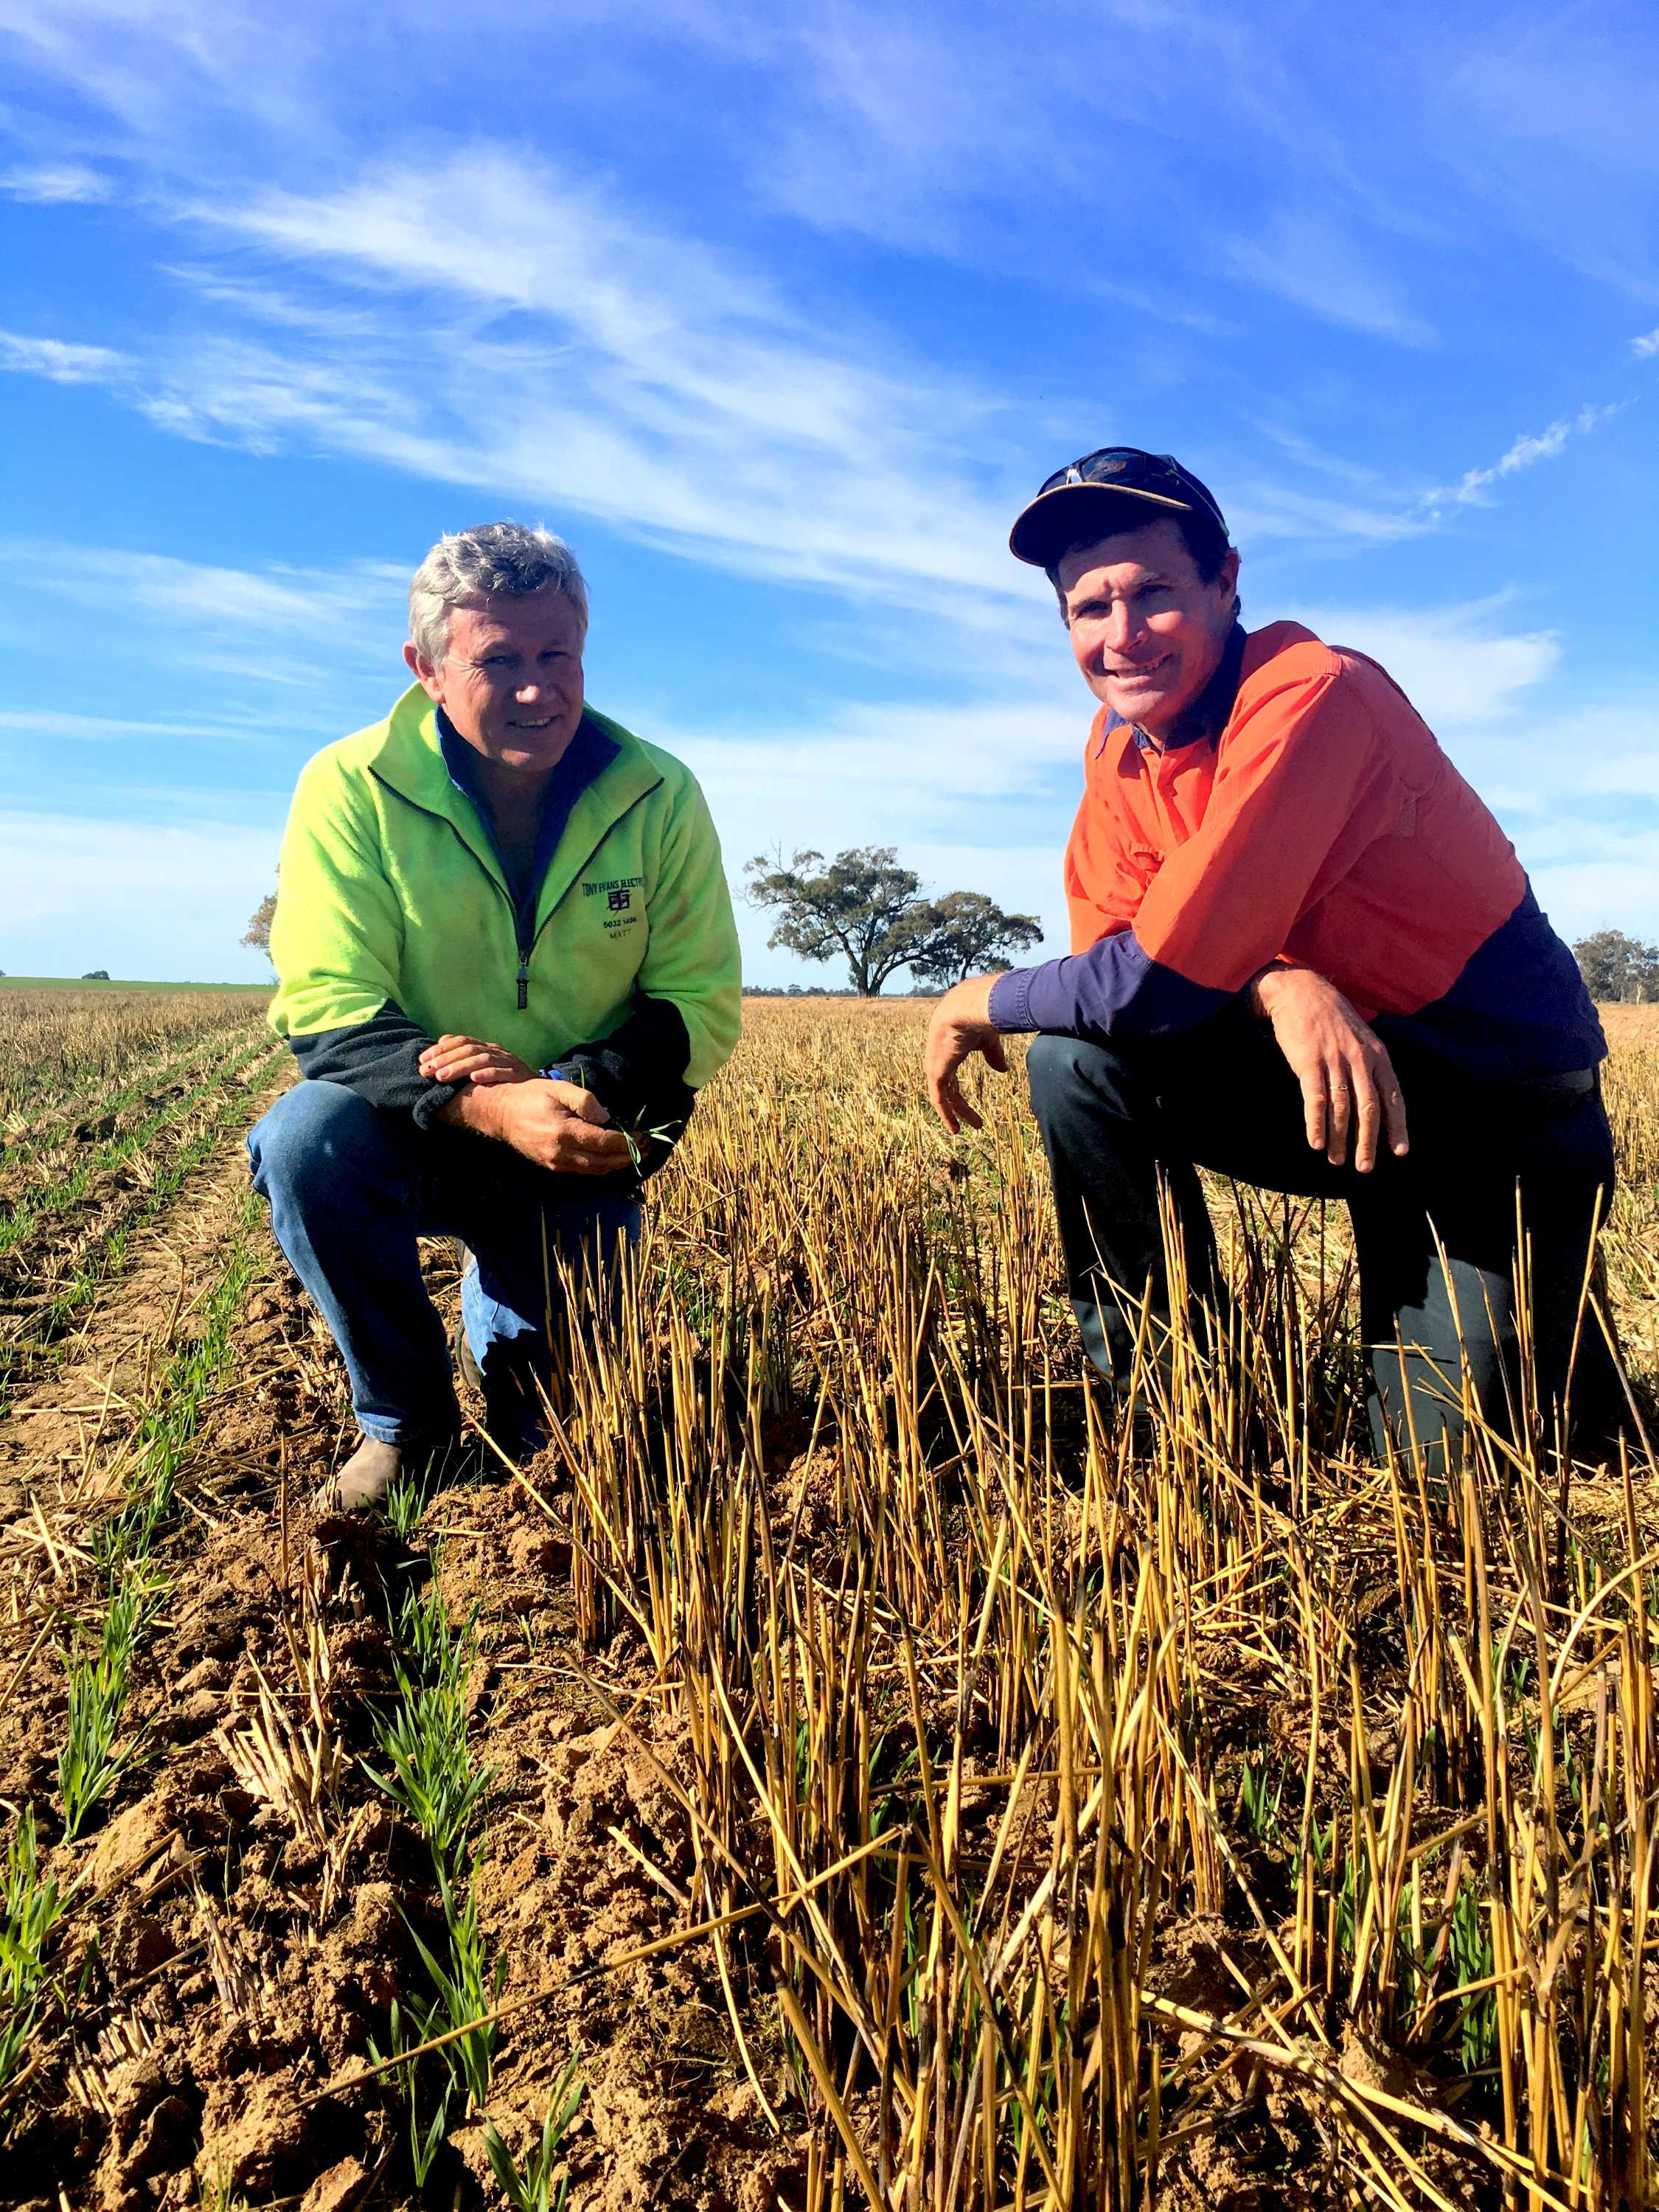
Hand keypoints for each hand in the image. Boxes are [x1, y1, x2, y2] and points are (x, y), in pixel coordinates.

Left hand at [419, 1034, 537, 1086]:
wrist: (535, 1095)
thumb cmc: (503, 1082)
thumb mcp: (481, 1068)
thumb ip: (462, 1056)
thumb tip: (441, 1040)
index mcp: (486, 1048)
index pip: (461, 1041)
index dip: (441, 1049)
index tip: (422, 1061)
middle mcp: (497, 1051)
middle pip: (468, 1049)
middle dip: (445, 1059)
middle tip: (427, 1071)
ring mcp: (509, 1061)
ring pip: (482, 1059)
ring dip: (460, 1067)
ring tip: (442, 1077)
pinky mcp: (520, 1075)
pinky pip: (503, 1072)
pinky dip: (488, 1074)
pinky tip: (473, 1080)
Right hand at [438, 1076, 634, 1175]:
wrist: (501, 1113)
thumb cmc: (531, 1096)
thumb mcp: (559, 1089)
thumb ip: (585, 1101)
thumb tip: (607, 1117)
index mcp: (564, 1133)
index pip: (604, 1143)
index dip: (627, 1141)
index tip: (643, 1135)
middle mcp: (561, 1153)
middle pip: (603, 1162)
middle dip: (628, 1155)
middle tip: (647, 1146)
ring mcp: (555, 1163)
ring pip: (594, 1170)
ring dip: (617, 1164)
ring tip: (635, 1152)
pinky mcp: (552, 1166)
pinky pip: (583, 1170)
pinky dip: (601, 1166)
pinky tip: (612, 1157)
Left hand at [925, 977, 1009, 1133]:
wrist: (967, 1007)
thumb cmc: (980, 1016)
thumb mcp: (988, 1040)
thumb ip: (993, 1055)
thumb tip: (1003, 1070)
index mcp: (949, 1047)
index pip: (951, 1072)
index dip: (959, 1089)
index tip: (970, 1102)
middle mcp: (939, 1057)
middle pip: (948, 1086)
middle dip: (960, 1105)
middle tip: (976, 1121)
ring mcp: (935, 1064)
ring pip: (944, 1095)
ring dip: (957, 1112)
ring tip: (971, 1126)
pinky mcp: (935, 1071)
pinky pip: (939, 1099)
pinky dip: (946, 1114)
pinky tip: (955, 1128)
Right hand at [1248, 964, 1407, 1171]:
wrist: (1300, 991)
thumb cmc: (1331, 1019)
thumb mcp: (1361, 1038)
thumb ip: (1369, 1067)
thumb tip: (1374, 1101)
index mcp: (1377, 1056)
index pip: (1393, 1097)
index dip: (1397, 1127)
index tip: (1399, 1152)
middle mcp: (1360, 1060)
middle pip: (1369, 1109)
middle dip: (1367, 1142)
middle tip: (1364, 1167)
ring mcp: (1335, 1061)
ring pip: (1342, 1109)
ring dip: (1340, 1139)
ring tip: (1336, 1160)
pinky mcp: (1309, 1063)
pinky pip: (1316, 1100)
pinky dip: (1317, 1124)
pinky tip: (1317, 1143)